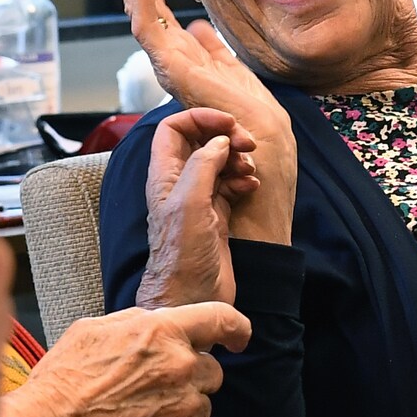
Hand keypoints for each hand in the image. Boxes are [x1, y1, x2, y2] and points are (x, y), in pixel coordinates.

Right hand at [0, 303, 253, 416]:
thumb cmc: (62, 382)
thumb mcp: (94, 330)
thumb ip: (138, 323)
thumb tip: (157, 324)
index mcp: (162, 333)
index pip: (221, 320)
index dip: (236, 328)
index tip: (239, 337)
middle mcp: (180, 367)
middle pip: (212, 369)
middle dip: (190, 375)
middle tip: (152, 385)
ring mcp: (182, 407)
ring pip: (202, 403)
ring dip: (181, 405)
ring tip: (140, 410)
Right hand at [124, 0, 296, 243]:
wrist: (263, 150)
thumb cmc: (256, 124)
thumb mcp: (239, 73)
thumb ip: (216, 51)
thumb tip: (199, 26)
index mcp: (191, 61)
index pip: (168, 10)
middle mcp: (174, 62)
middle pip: (151, 3)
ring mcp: (169, 65)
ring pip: (142, 6)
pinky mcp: (171, 68)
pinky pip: (147, 24)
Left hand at [138, 108, 263, 307]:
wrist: (191, 298)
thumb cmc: (182, 257)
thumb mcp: (189, 204)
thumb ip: (202, 166)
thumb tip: (219, 142)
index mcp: (164, 176)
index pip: (174, 128)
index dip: (200, 118)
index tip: (229, 123)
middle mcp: (179, 184)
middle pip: (200, 140)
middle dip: (226, 136)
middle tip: (248, 146)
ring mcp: (198, 200)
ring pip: (218, 161)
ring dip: (238, 158)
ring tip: (249, 170)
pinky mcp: (216, 216)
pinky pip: (231, 184)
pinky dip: (244, 179)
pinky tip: (252, 187)